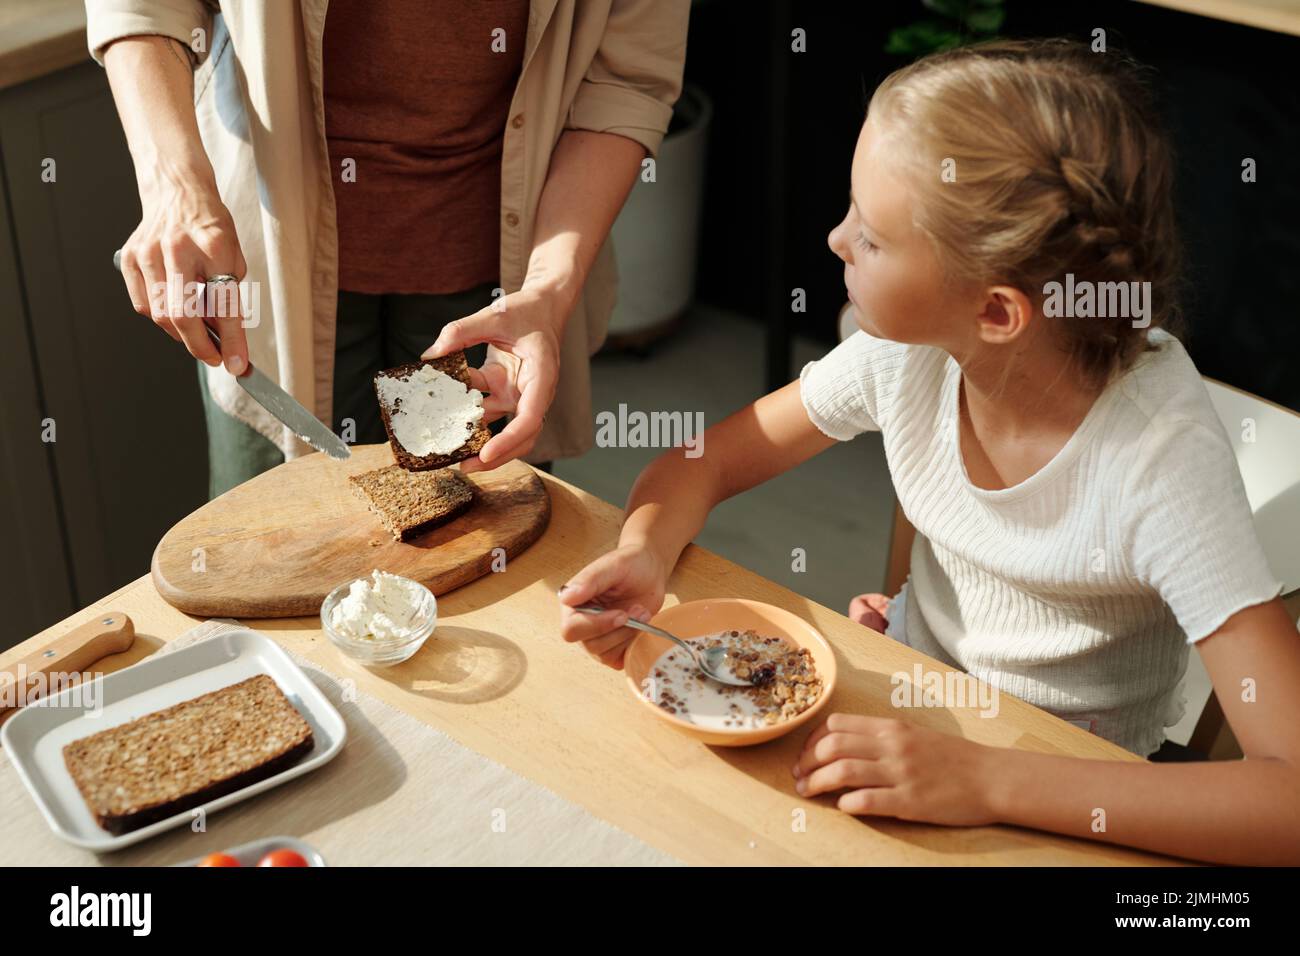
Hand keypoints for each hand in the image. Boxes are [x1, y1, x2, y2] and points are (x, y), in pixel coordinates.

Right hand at [119, 168, 248, 374]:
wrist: (177, 190)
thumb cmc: (209, 226)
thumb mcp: (233, 256)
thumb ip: (228, 296)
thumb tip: (224, 339)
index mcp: (213, 246)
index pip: (223, 304)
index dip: (232, 341)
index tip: (237, 364)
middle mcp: (177, 248)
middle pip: (183, 315)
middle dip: (201, 347)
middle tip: (214, 358)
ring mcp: (148, 253)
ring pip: (161, 314)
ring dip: (182, 334)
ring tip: (198, 332)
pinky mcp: (129, 258)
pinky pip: (143, 304)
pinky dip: (161, 317)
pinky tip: (175, 309)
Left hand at [422, 286, 566, 472]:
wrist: (541, 306)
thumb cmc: (527, 310)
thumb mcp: (494, 314)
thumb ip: (461, 332)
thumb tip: (430, 356)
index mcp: (541, 377)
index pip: (530, 418)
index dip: (508, 440)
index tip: (486, 454)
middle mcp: (534, 392)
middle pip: (521, 437)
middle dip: (496, 456)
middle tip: (464, 467)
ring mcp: (519, 394)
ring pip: (503, 428)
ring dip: (478, 439)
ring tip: (449, 449)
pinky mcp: (505, 390)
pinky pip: (487, 409)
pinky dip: (467, 413)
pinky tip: (444, 414)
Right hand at [557, 544, 667, 668]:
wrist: (649, 571)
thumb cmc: (629, 565)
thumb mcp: (612, 566)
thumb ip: (589, 580)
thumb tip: (567, 598)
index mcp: (572, 604)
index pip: (571, 629)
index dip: (597, 625)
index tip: (622, 614)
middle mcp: (580, 624)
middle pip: (589, 645)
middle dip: (618, 630)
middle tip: (638, 610)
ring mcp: (596, 638)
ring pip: (604, 654)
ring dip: (628, 635)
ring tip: (642, 612)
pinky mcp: (613, 647)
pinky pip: (617, 659)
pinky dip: (632, 645)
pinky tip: (640, 625)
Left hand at [792, 713, 1002, 825]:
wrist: (991, 777)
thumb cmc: (953, 758)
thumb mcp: (913, 736)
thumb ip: (881, 738)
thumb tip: (844, 745)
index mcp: (891, 728)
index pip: (836, 724)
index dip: (812, 739)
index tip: (805, 755)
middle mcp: (892, 746)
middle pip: (832, 746)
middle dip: (807, 762)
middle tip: (799, 776)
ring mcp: (900, 774)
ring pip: (843, 771)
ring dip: (817, 783)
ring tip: (807, 793)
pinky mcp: (909, 802)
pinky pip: (867, 800)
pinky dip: (846, 803)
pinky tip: (841, 807)